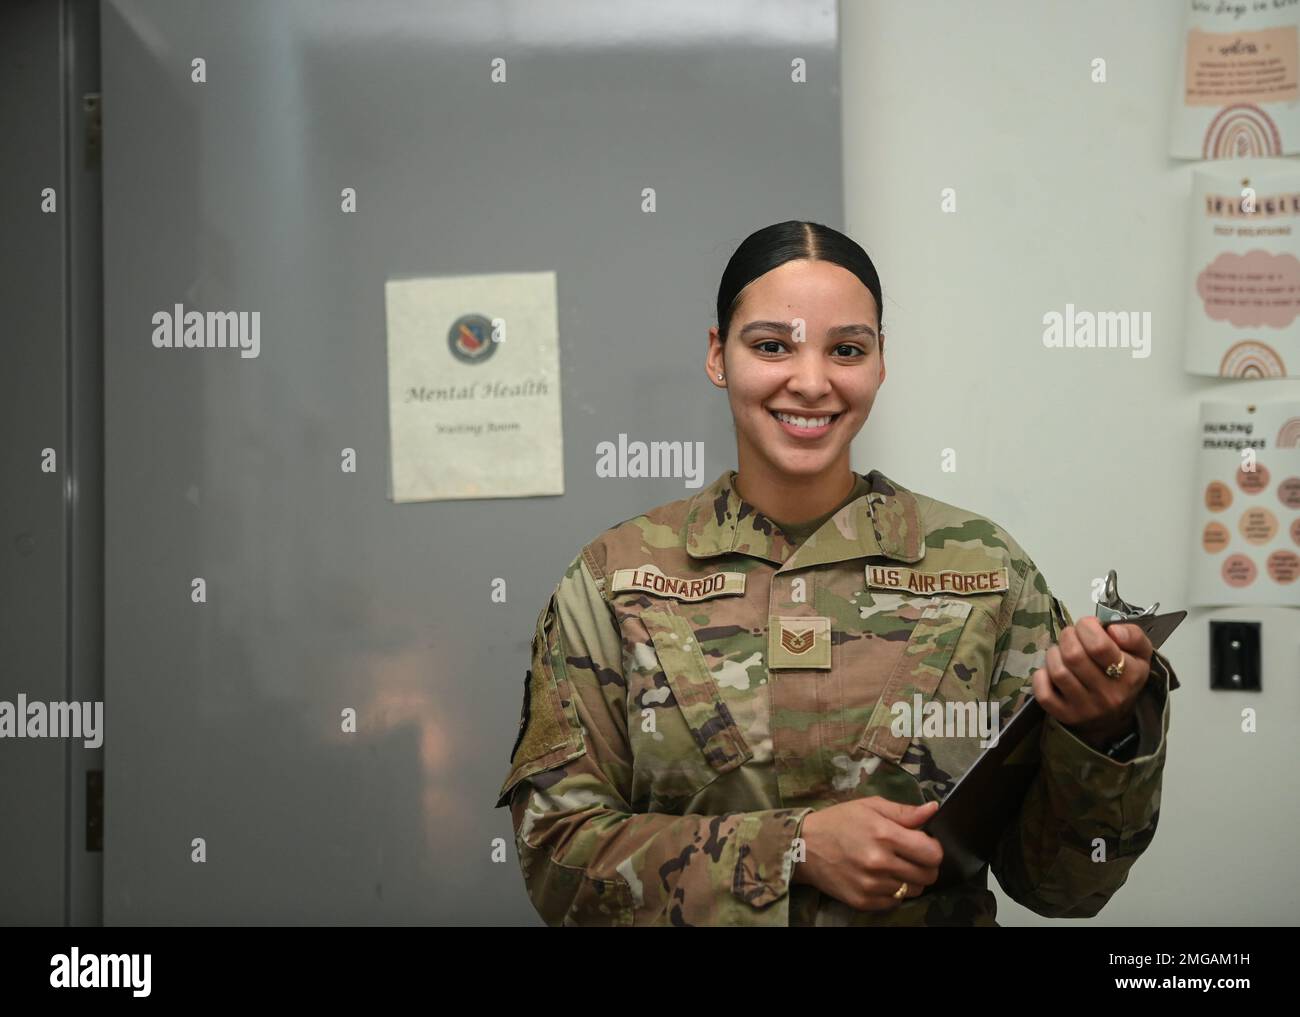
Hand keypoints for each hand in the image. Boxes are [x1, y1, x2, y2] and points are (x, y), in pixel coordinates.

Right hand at [792, 797, 942, 909]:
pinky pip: (895, 902)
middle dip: (925, 865)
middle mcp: (880, 863)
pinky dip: (893, 892)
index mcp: (885, 835)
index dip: (933, 848)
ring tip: (893, 866)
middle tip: (910, 856)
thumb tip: (934, 810)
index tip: (922, 844)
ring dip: (909, 879)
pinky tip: (880, 878)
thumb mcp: (870, 806)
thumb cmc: (839, 821)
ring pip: (914, 891)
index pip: (932, 854)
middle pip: (928, 875)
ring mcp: (872, 885)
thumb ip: (904, 812)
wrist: (803, 846)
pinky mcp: (863, 901)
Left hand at [1032, 616, 1152, 748]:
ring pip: (1057, 671)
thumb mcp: (1140, 653)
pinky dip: (1041, 676)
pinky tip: (1051, 671)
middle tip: (1071, 636)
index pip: (1099, 646)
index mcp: (1129, 675)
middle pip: (1073, 655)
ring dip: (1054, 654)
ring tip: (1062, 652)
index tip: (1087, 625)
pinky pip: (1043, 693)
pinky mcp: (1065, 715)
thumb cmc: (1124, 675)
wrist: (1114, 716)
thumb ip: (1132, 635)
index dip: (1086, 627)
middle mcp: (1108, 695)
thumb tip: (1112, 630)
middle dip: (1067, 636)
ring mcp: (1085, 708)